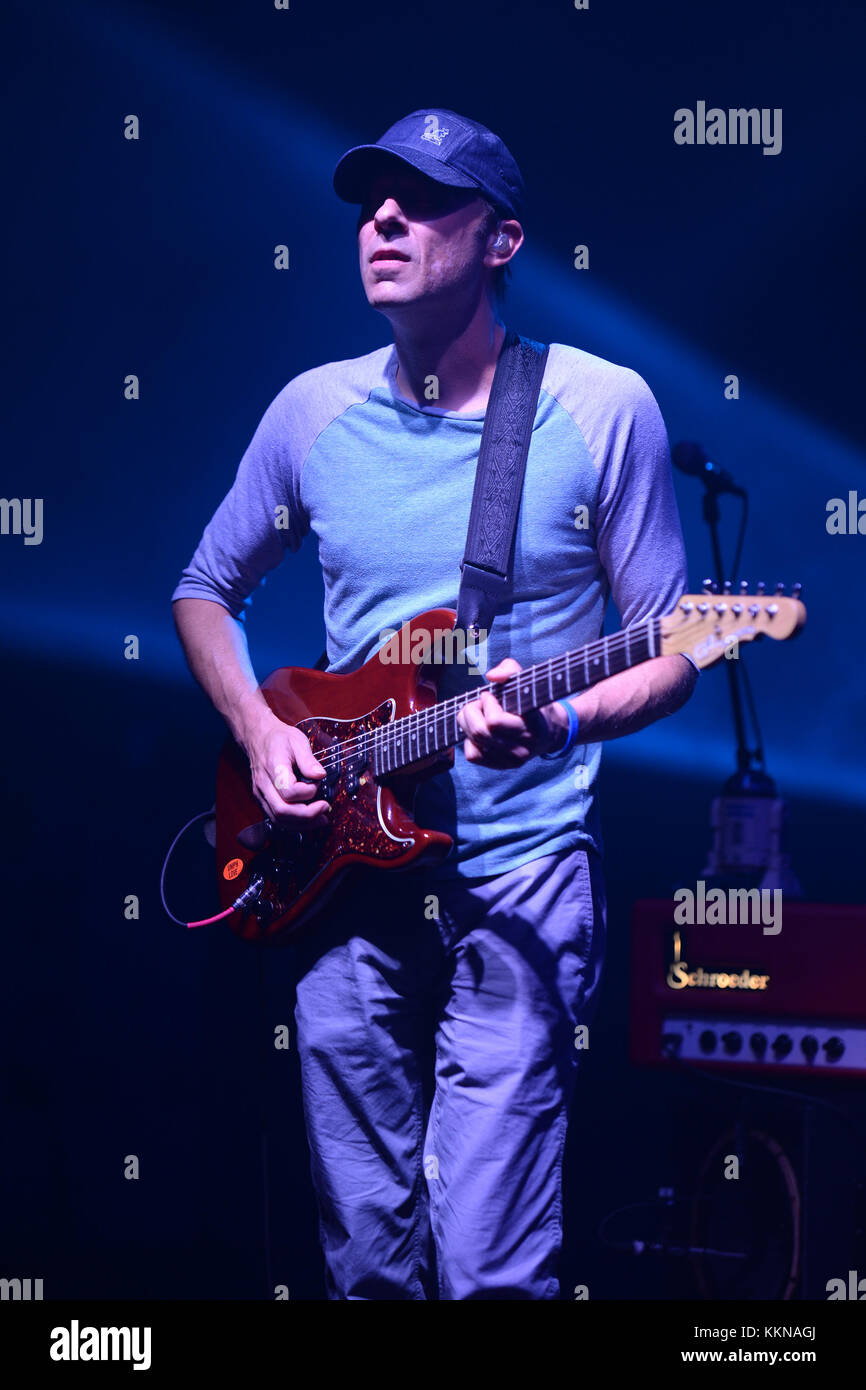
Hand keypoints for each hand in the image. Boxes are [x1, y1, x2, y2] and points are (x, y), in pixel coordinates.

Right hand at [241, 713, 330, 827]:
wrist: (258, 738)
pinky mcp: (262, 799)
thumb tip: (320, 776)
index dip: (308, 792)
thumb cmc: (278, 739)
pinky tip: (308, 820)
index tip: (318, 783)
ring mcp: (260, 794)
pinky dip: (293, 823)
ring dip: (301, 824)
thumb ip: (309, 760)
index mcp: (273, 768)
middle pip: (282, 811)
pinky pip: (275, 818)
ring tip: (321, 819)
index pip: (289, 791)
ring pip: (277, 819)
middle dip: (307, 816)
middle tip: (325, 809)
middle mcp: (263, 784)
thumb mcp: (297, 741)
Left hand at [457, 658, 567, 767]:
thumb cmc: (533, 702)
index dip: (487, 704)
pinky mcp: (503, 766)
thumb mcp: (528, 681)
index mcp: (533, 725)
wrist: (551, 732)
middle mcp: (524, 746)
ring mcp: (513, 760)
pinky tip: (480, 730)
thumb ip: (511, 670)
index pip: (495, 721)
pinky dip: (470, 740)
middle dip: (471, 711)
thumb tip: (491, 676)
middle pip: (480, 732)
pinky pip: (473, 755)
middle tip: (478, 703)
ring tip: (478, 714)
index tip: (490, 695)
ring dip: (468, 723)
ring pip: (475, 742)